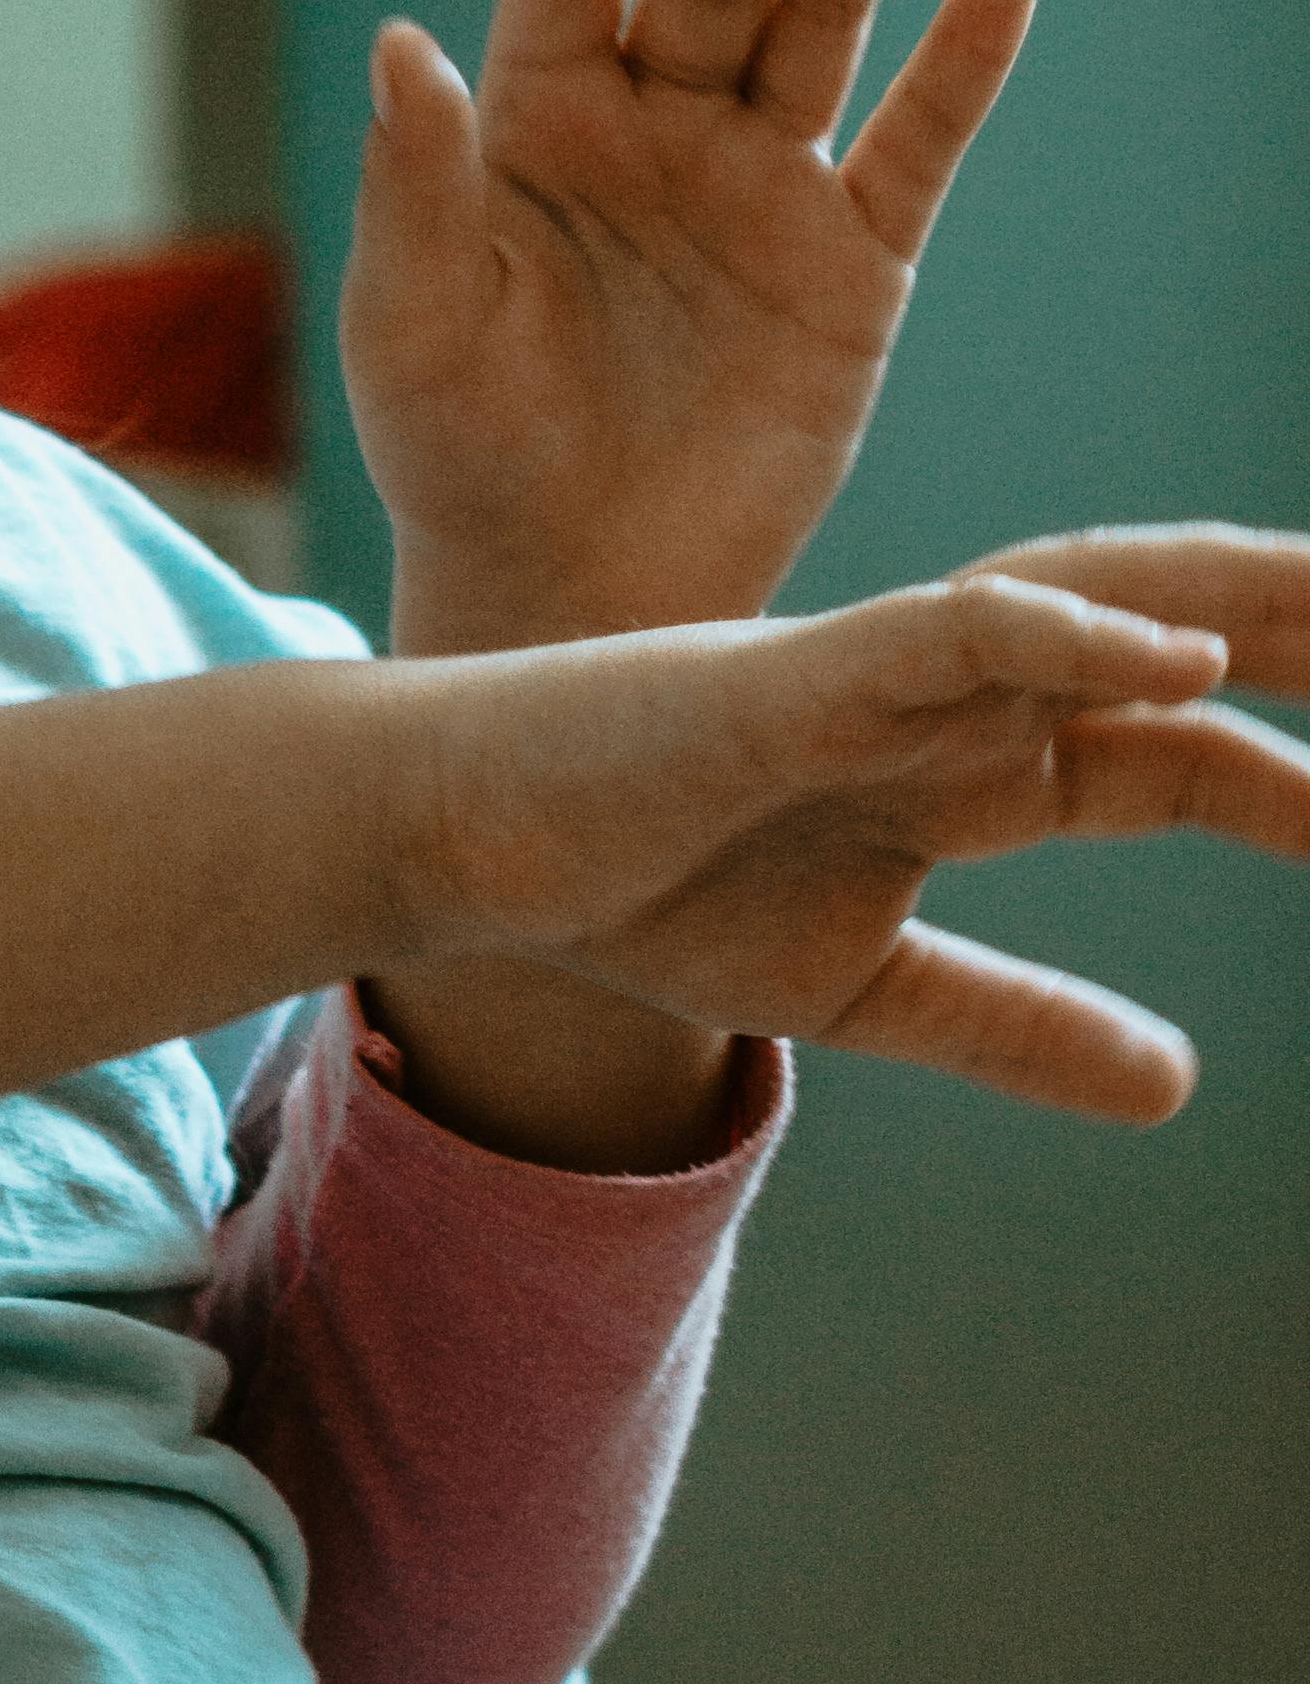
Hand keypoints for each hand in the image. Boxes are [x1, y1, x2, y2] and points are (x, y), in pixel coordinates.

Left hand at [348, 0, 1044, 650]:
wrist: (567, 594)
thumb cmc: (458, 458)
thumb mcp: (413, 324)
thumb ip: (413, 186)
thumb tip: (400, 41)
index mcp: (535, 114)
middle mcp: (656, 123)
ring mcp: (761, 182)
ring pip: (825, 19)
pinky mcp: (851, 260)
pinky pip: (919, 137)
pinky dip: (967, 51)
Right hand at [409, 529, 1309, 1121]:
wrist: (458, 854)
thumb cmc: (638, 890)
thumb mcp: (863, 987)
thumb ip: (1018, 1023)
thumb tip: (1181, 1082)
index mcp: (968, 767)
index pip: (1177, 757)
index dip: (1307, 784)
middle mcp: (947, 697)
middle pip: (1171, 644)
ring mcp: (875, 672)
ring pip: (1088, 604)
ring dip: (1230, 600)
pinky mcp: (790, 674)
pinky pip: (946, 635)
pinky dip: (1063, 640)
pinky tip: (1169, 661)